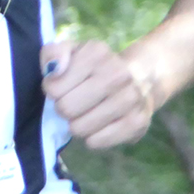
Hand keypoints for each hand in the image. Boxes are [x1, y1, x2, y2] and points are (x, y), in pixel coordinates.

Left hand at [40, 40, 156, 148]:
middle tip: (73, 103)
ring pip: (80, 128)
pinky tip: (99, 126)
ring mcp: (130, 99)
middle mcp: (117, 74)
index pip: (54, 88)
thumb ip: (52, 53)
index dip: (52, 91)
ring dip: (77, 124)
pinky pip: (96, 142)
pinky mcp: (136, 123)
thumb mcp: (71, 51)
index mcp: (97, 54)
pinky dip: (91, 138)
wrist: (141, 78)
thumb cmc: (96, 67)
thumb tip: (53, 71)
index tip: (62, 87)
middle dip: (64, 109)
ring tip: (86, 114)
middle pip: (66, 109)